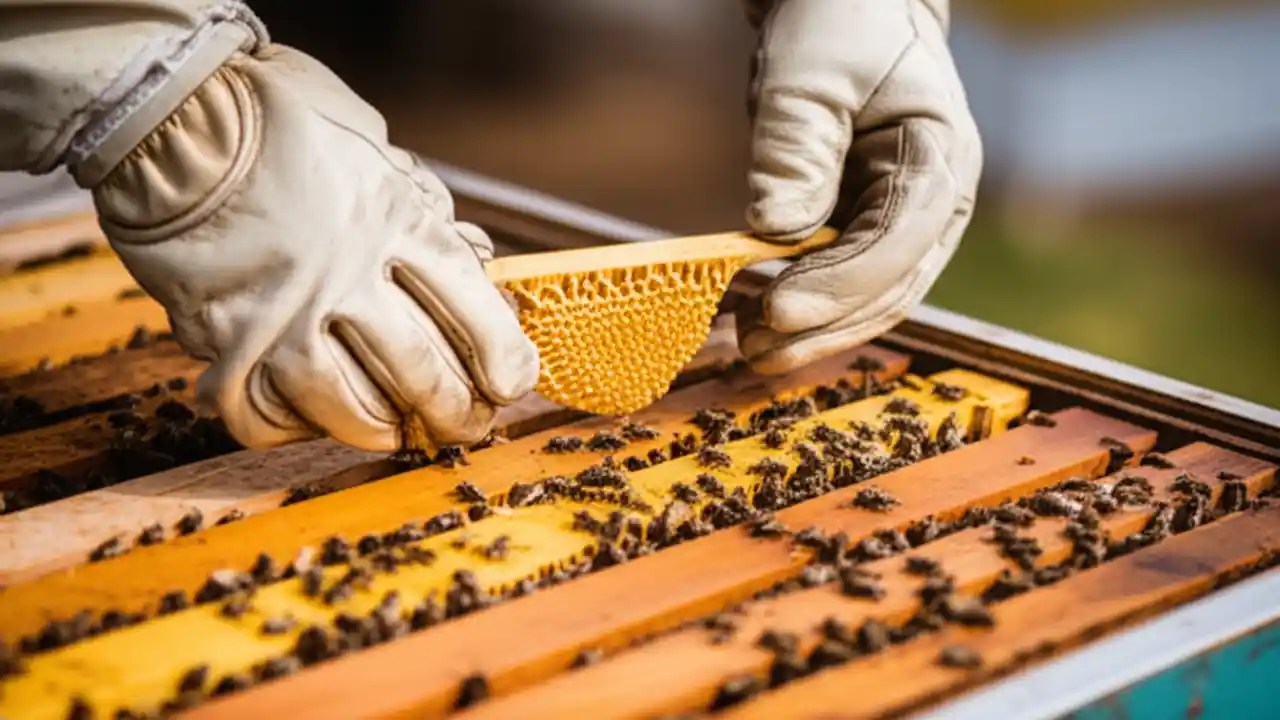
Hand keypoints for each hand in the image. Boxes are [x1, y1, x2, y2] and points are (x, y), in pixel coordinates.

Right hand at [90, 45, 537, 449]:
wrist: (171, 122)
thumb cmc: (279, 125)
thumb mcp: (373, 145)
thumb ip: (420, 203)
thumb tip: (472, 252)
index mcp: (392, 220)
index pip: (472, 307)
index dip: (502, 357)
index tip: (512, 382)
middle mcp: (344, 275)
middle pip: (420, 371)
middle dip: (456, 410)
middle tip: (467, 422)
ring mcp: (282, 314)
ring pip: (349, 406)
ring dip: (380, 429)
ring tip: (396, 433)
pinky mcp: (224, 342)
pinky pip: (265, 413)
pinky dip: (294, 428)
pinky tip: (313, 422)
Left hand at [739, 0, 980, 372]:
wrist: (849, 8)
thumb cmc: (837, 23)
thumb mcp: (807, 76)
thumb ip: (794, 151)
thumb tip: (775, 232)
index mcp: (940, 153)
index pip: (900, 240)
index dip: (840, 285)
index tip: (776, 310)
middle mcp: (938, 198)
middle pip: (892, 286)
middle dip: (823, 326)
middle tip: (754, 349)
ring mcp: (910, 220)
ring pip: (874, 299)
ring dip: (816, 333)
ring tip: (751, 350)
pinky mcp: (875, 229)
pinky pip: (850, 283)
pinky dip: (812, 310)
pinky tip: (762, 323)